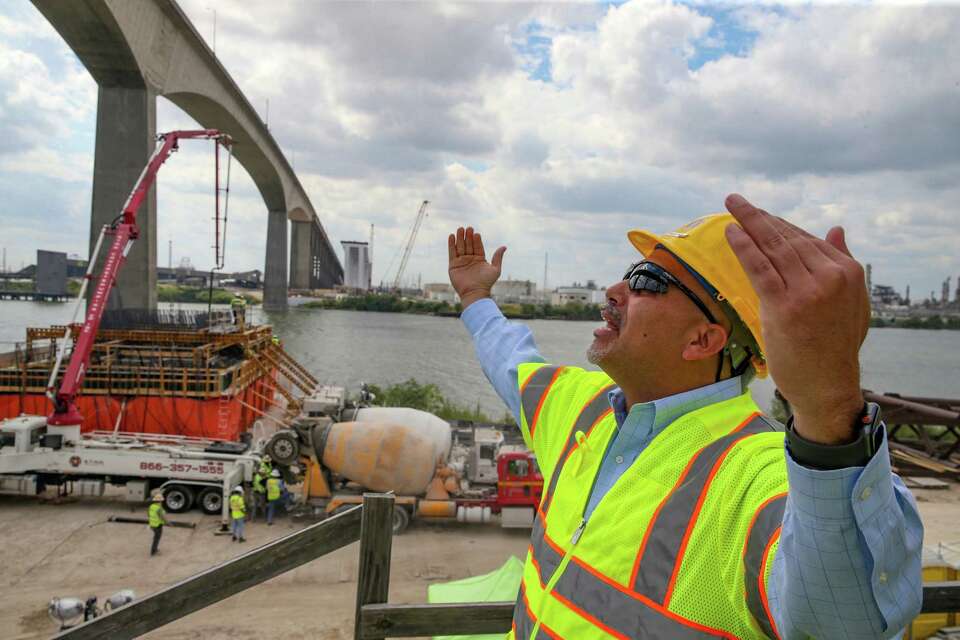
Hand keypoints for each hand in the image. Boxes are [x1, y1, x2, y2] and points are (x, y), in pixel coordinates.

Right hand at [447, 227, 505, 308]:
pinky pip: (452, 253)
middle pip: (468, 245)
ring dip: (460, 238)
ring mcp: (461, 262)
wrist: (475, 292)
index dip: (476, 240)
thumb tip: (504, 246)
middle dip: (468, 237)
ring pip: (460, 247)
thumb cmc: (486, 282)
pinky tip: (451, 236)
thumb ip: (498, 257)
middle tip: (468, 228)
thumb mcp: (495, 269)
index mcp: (479, 259)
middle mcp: (470, 259)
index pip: (477, 246)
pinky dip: (451, 245)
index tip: (476, 233)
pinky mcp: (453, 265)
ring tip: (460, 229)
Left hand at [723, 194, 868, 444]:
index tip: (759, 217)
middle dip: (760, 218)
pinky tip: (731, 232)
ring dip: (749, 224)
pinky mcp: (785, 306)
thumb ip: (843, 263)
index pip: (807, 240)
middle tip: (736, 201)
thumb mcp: (852, 301)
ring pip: (773, 249)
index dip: (779, 227)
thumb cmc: (836, 345)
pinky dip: (744, 248)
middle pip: (787, 240)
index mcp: (849, 272)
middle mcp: (831, 277)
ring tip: (731, 206)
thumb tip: (836, 228)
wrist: (827, 386)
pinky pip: (760, 269)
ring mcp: (808, 291)